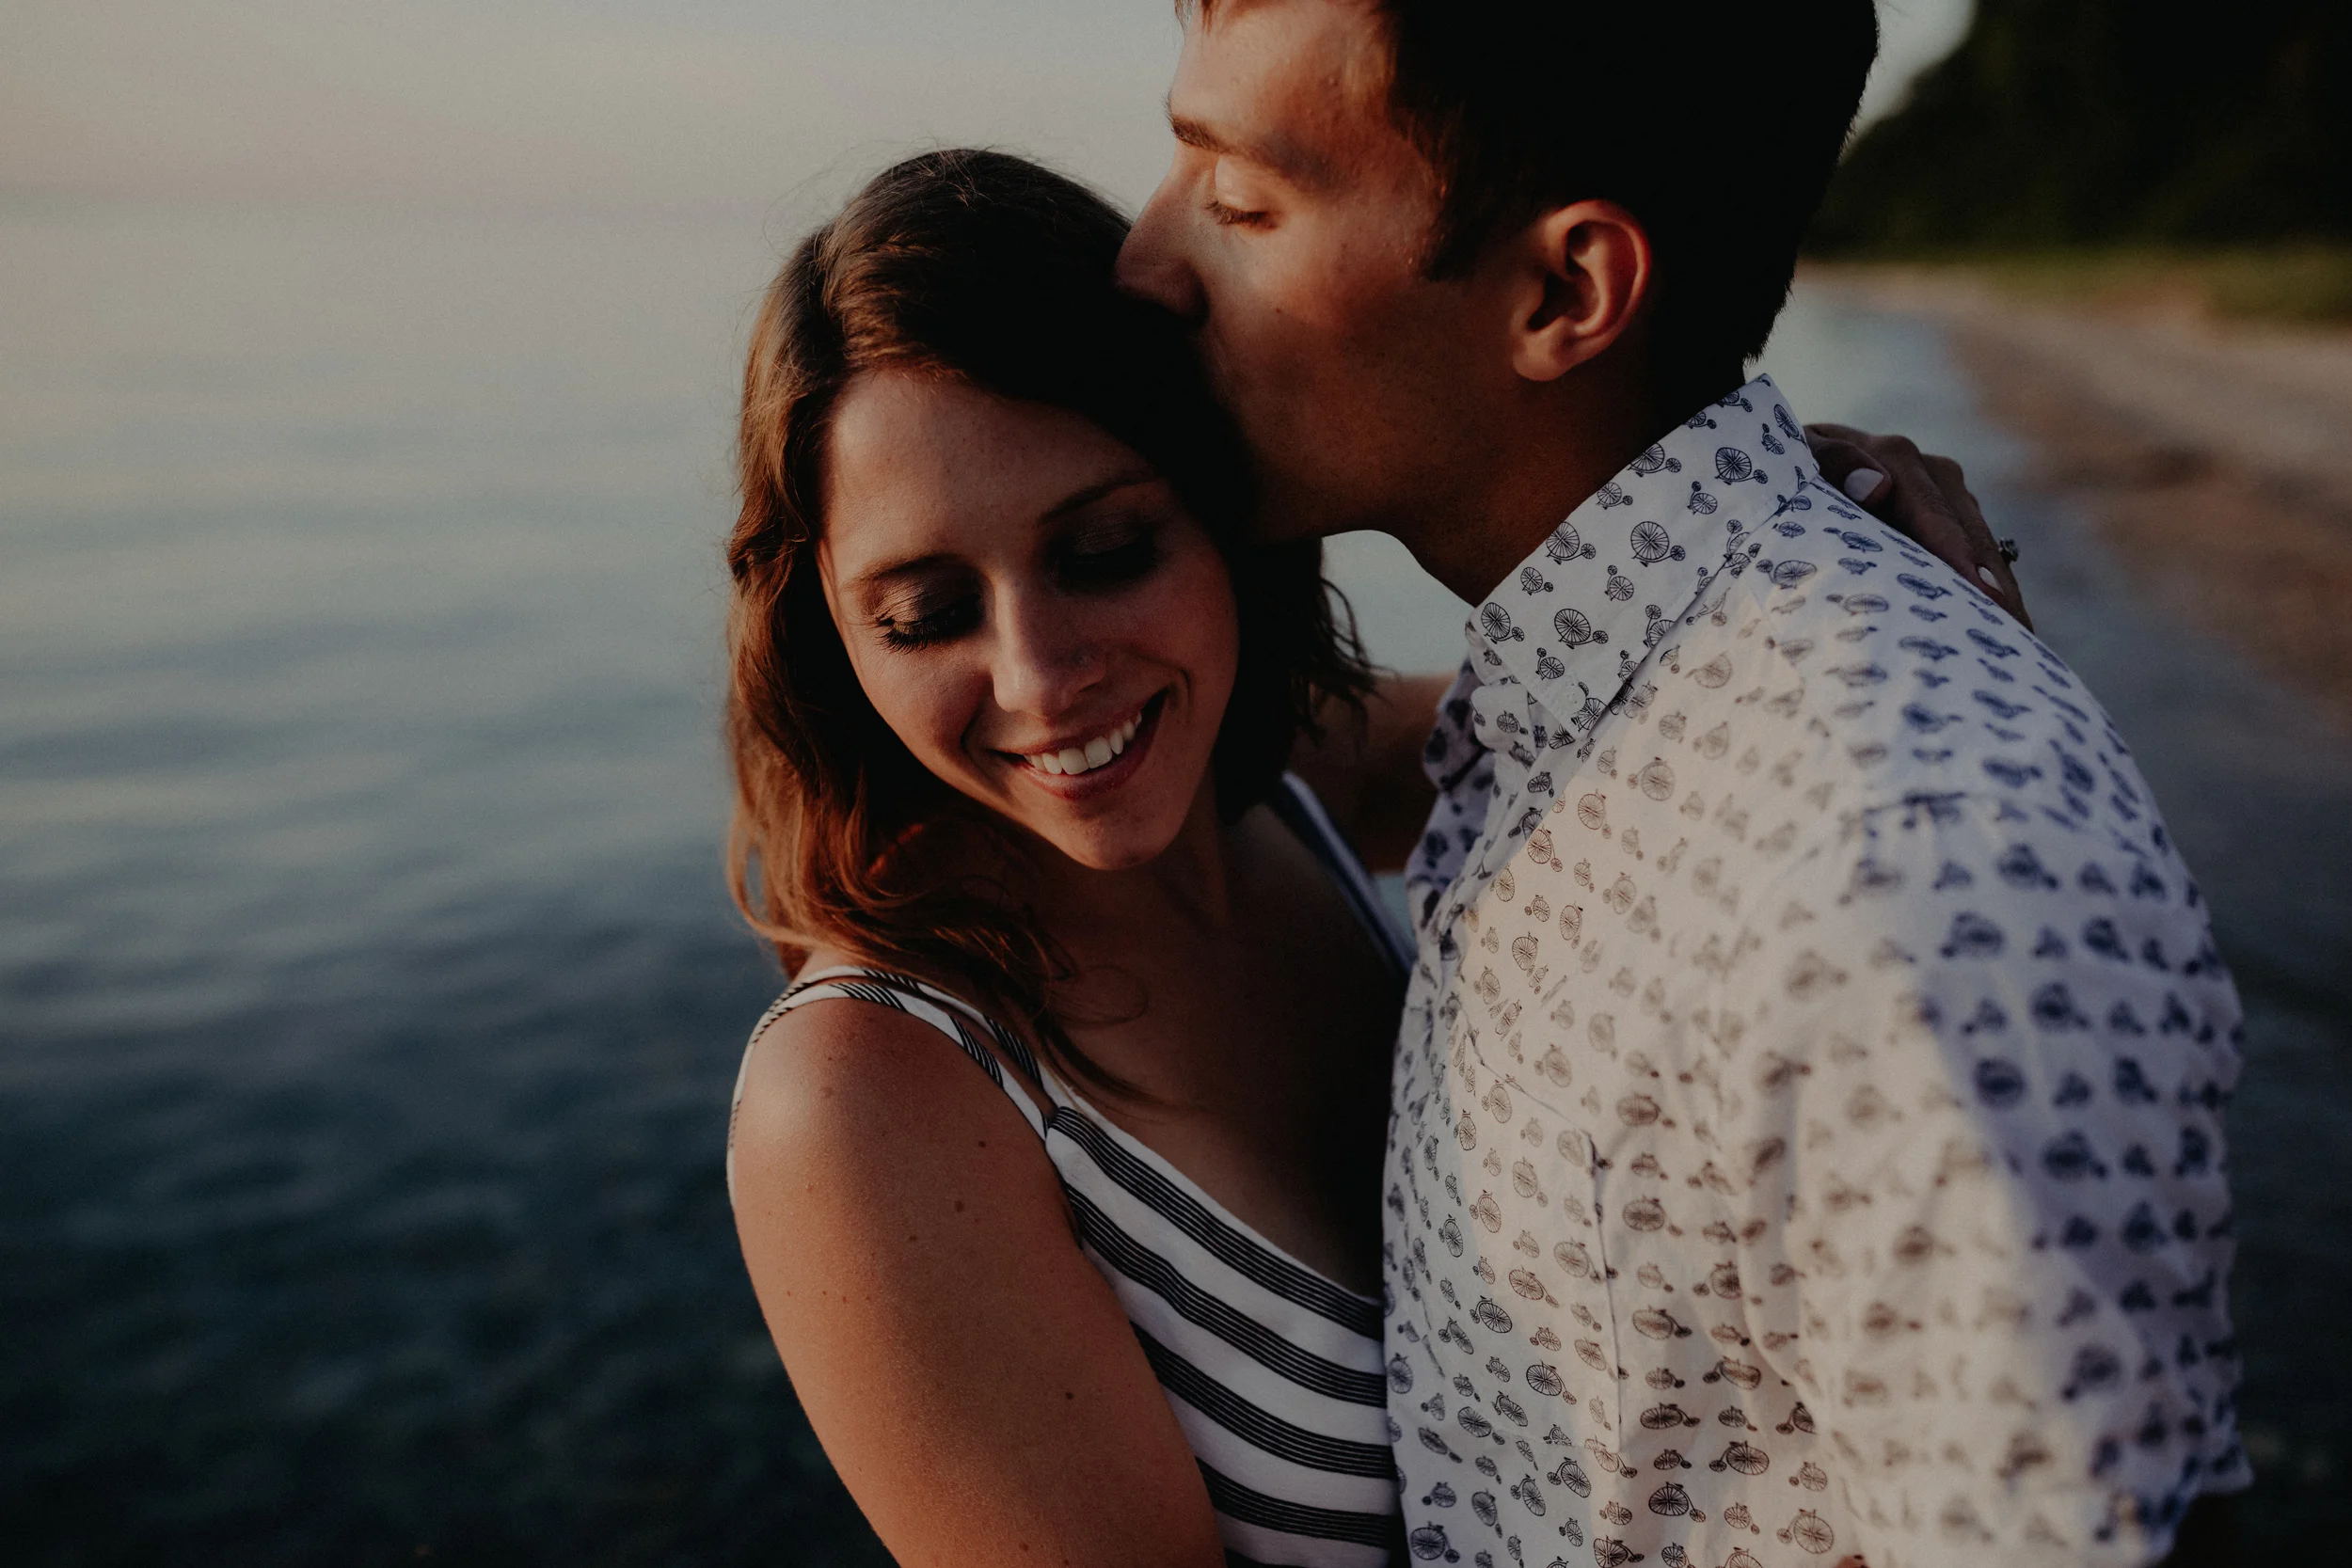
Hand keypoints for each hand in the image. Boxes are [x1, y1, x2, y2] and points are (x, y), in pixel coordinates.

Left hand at [1804, 423, 2030, 629]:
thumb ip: (1828, 465)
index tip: (1977, 589)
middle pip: (1965, 529)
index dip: (1954, 550)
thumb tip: (1876, 487)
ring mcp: (1941, 494)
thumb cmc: (1781, 476)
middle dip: (1989, 579)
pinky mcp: (1946, 519)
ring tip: (2016, 636)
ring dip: (1997, 587)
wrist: (1786, 470)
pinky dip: (1985, 587)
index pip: (1930, 508)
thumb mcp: (1790, 464)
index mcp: (1888, 455)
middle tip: (2011, 628)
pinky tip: (2001, 626)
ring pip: (1978, 543)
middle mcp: (1924, 470)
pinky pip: (1974, 554)